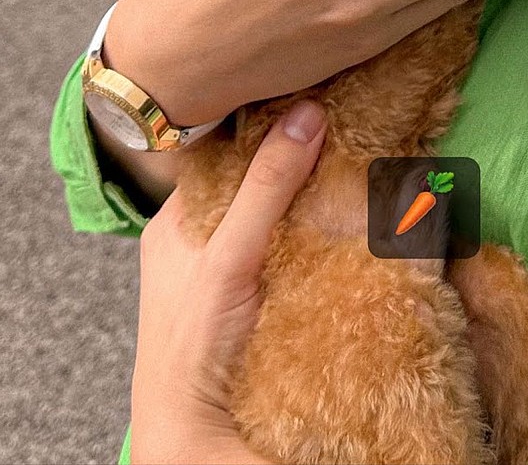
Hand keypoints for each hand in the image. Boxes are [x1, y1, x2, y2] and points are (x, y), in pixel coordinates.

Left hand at [130, 99, 326, 464]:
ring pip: (275, 214)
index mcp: (175, 220)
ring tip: (352, 158)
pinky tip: (347, 218)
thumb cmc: (192, 343)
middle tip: (340, 122)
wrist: (196, 437)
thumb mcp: (227, 254)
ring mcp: (229, 271)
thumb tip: (307, 115)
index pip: (221, 153)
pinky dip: (317, 231)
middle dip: (294, 157)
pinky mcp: (259, 299)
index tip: (305, 96)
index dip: (260, 123)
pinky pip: (291, 249)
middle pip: (252, 182)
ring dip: (311, 195)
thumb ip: (265, 189)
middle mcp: (198, 239)